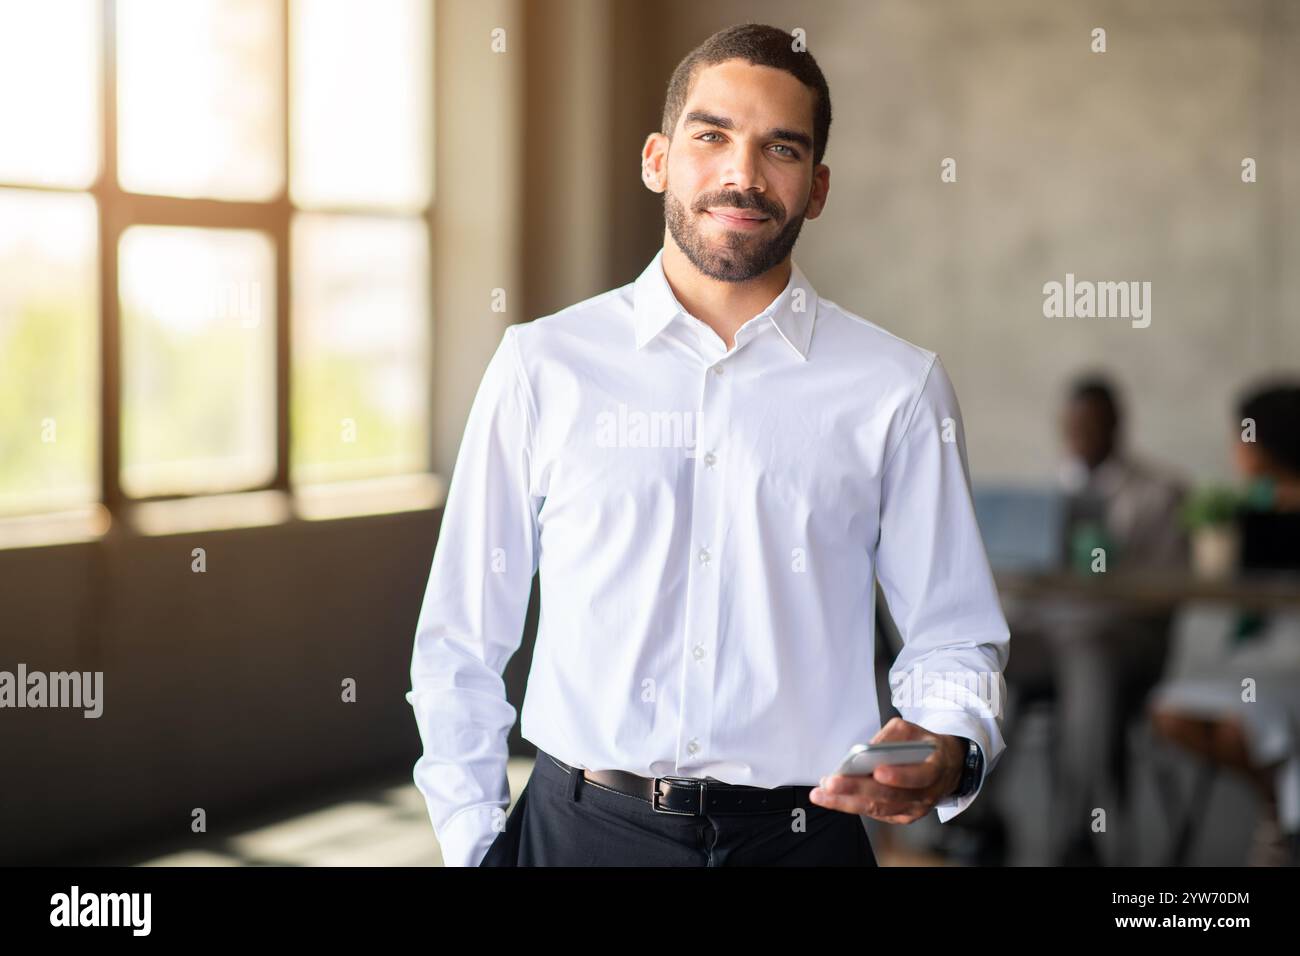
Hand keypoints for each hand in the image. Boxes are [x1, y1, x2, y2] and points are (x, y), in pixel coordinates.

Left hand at [808, 718, 966, 823]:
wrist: (947, 768)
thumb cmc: (926, 747)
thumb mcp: (914, 731)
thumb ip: (892, 736)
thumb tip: (868, 748)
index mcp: (935, 768)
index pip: (919, 776)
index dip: (899, 776)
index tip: (877, 771)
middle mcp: (926, 794)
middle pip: (890, 796)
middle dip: (857, 790)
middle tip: (831, 783)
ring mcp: (915, 809)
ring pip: (879, 809)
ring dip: (847, 802)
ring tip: (823, 793)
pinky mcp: (904, 817)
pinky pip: (877, 814)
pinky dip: (854, 806)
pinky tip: (834, 799)